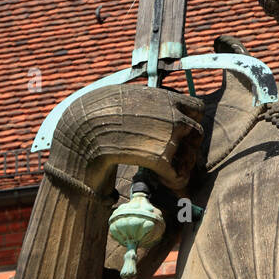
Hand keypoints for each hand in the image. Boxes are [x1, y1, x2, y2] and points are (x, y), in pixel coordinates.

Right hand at [51, 83, 204, 190]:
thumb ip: (143, 103)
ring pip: (191, 156)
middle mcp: (173, 114)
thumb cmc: (95, 113)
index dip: (190, 122)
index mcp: (164, 97)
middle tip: (174, 158)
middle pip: (197, 133)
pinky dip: (172, 182)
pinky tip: (160, 181)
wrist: (82, 130)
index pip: (196, 108)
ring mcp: (169, 135)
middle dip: (188, 147)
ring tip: (165, 172)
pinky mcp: (161, 157)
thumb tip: (148, 108)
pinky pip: (179, 176)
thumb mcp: (123, 95)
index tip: (179, 134)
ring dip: (181, 166)